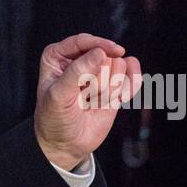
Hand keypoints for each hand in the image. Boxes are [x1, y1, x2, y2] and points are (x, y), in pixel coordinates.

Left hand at [34, 33, 140, 170]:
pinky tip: (120, 98)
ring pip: (119, 66)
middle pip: (104, 55)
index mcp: (58, 56)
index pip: (83, 41)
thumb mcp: (58, 96)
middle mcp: (79, 59)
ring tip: (93, 101)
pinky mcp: (114, 85)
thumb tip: (99, 53)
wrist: (66, 144)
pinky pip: (132, 76)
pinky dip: (130, 87)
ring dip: (110, 89)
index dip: (100, 45)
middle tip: (85, 97)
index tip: (115, 51)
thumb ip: (77, 73)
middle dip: (99, 80)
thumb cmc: (54, 118)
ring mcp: (98, 72)